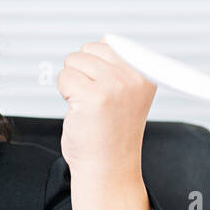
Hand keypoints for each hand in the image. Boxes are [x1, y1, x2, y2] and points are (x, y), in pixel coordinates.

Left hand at [57, 39, 156, 209]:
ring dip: (73, 84)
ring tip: (88, 106)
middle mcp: (134, 76)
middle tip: (95, 102)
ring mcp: (115, 85)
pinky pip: (64, 78)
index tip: (107, 93)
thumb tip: (104, 40)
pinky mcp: (94, 97)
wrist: (107, 169)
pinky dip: (65, 94)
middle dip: (82, 74)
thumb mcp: (125, 92)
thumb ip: (118, 66)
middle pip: (87, 50)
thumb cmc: (110, 134)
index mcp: (145, 72)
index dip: (96, 67)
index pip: (108, 43)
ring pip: (73, 62)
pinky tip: (80, 112)